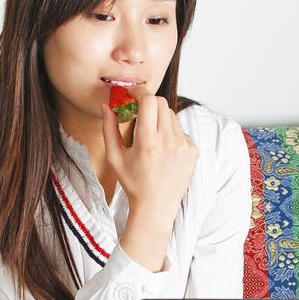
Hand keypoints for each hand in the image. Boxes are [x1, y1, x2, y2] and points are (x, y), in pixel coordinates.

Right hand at [102, 90, 198, 270]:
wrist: (156, 207)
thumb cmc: (133, 183)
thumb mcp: (115, 157)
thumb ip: (109, 128)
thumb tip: (105, 105)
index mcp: (147, 142)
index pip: (148, 100)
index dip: (139, 91)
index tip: (133, 94)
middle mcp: (168, 141)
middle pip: (161, 103)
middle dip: (148, 103)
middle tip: (139, 112)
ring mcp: (184, 145)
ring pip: (171, 116)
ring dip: (159, 119)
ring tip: (151, 137)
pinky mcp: (193, 150)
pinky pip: (180, 130)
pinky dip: (170, 133)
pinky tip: (163, 151)